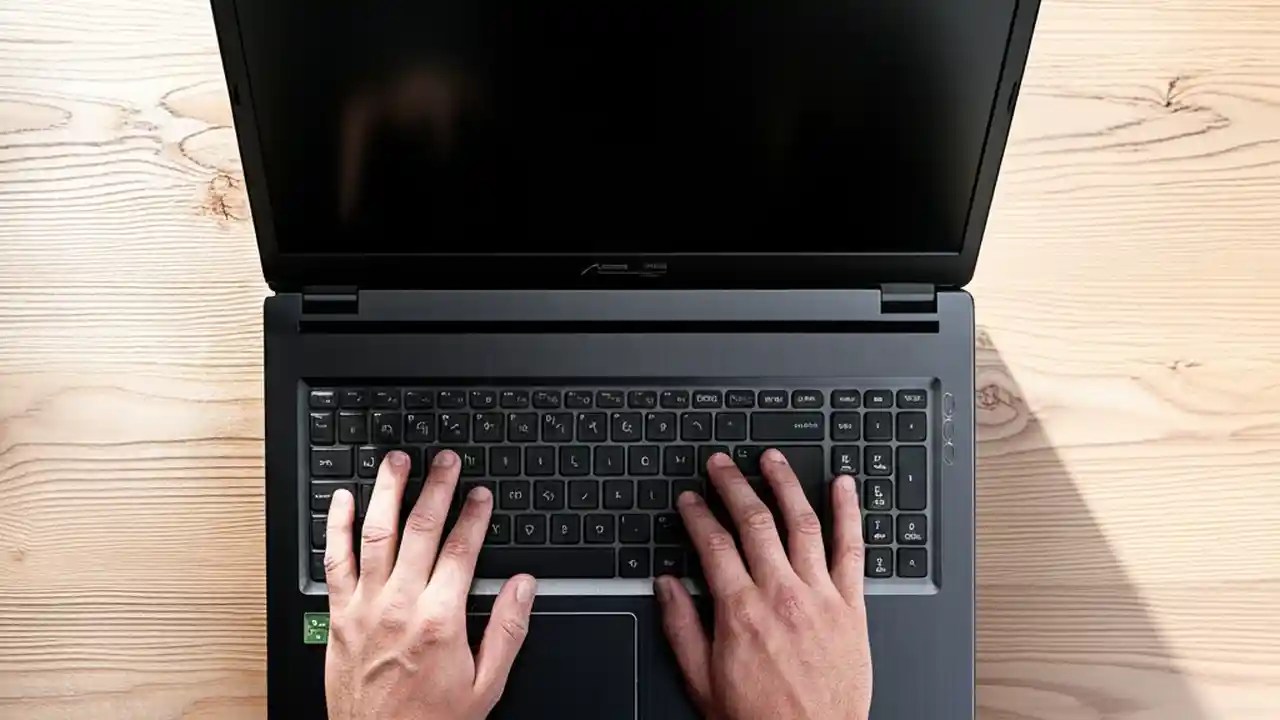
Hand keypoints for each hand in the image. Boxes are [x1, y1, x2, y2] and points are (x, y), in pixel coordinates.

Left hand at [323, 449, 536, 719]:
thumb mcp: (486, 684)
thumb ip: (507, 630)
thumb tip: (525, 586)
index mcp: (440, 620)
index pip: (460, 550)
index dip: (474, 515)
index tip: (481, 494)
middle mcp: (400, 606)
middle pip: (420, 530)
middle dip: (437, 488)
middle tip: (445, 461)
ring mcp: (364, 607)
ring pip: (375, 534)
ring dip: (387, 492)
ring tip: (397, 462)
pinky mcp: (338, 615)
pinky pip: (335, 560)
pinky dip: (337, 525)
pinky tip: (342, 499)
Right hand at [656, 450, 871, 719]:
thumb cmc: (759, 719)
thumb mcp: (702, 680)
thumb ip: (681, 627)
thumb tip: (665, 585)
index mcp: (740, 611)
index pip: (713, 544)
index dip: (698, 514)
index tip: (691, 499)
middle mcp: (780, 595)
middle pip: (754, 522)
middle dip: (733, 485)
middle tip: (721, 464)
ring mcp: (819, 596)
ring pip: (801, 523)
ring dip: (785, 484)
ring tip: (771, 459)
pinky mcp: (852, 606)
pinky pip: (851, 549)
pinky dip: (848, 512)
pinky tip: (844, 486)